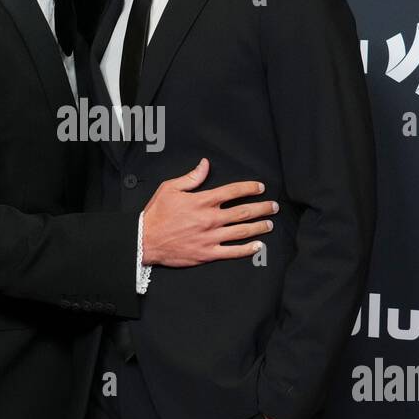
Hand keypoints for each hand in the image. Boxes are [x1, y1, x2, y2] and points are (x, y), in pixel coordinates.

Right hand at [141, 158, 277, 266]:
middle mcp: (210, 218)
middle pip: (243, 212)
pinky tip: (258, 247)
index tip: (260, 188)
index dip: (249, 188)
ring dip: (259, 227)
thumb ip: (191, 177)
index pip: (233, 191)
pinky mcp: (207, 253)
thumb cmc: (156, 213)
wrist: (145, 239)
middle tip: (273, 207)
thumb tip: (205, 165)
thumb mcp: (170, 188)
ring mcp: (211, 237)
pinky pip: (232, 252)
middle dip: (262, 208)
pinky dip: (247, 250)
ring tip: (270, 224)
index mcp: (203, 201)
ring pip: (242, 231)